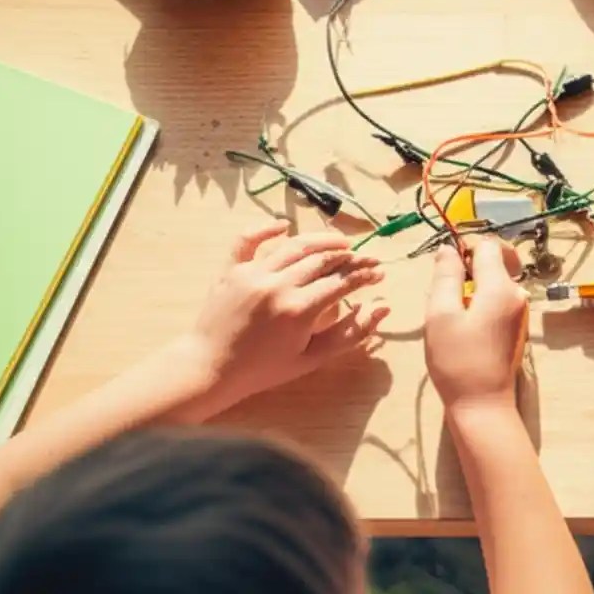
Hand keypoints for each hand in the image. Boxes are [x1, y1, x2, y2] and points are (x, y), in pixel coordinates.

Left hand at [178, 221, 388, 412]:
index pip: (342, 282)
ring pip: (294, 245)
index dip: (365, 275)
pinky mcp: (231, 269)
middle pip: (323, 260)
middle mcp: (277, 284)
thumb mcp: (313, 358)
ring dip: (322, 240)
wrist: (211, 368)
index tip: (379, 273)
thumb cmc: (265, 369)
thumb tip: (383, 308)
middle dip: (351, 256)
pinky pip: (248, 239)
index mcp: (299, 309)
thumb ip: (351, 333)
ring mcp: (252, 273)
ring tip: (342, 242)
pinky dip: (266, 228)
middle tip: (368, 257)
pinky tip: (284, 225)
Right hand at [425, 238, 526, 412]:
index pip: (487, 245)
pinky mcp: (517, 326)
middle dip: (469, 266)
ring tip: (451, 310)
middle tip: (446, 289)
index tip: (445, 266)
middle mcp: (518, 294)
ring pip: (496, 280)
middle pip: (496, 260)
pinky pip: (499, 299)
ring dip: (474, 285)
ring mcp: (521, 311)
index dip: (464, 247)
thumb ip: (446, 276)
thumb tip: (448, 249)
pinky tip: (464, 323)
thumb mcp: (441, 315)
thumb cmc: (457, 361)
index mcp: (501, 287)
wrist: (483, 405)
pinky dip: (481, 300)